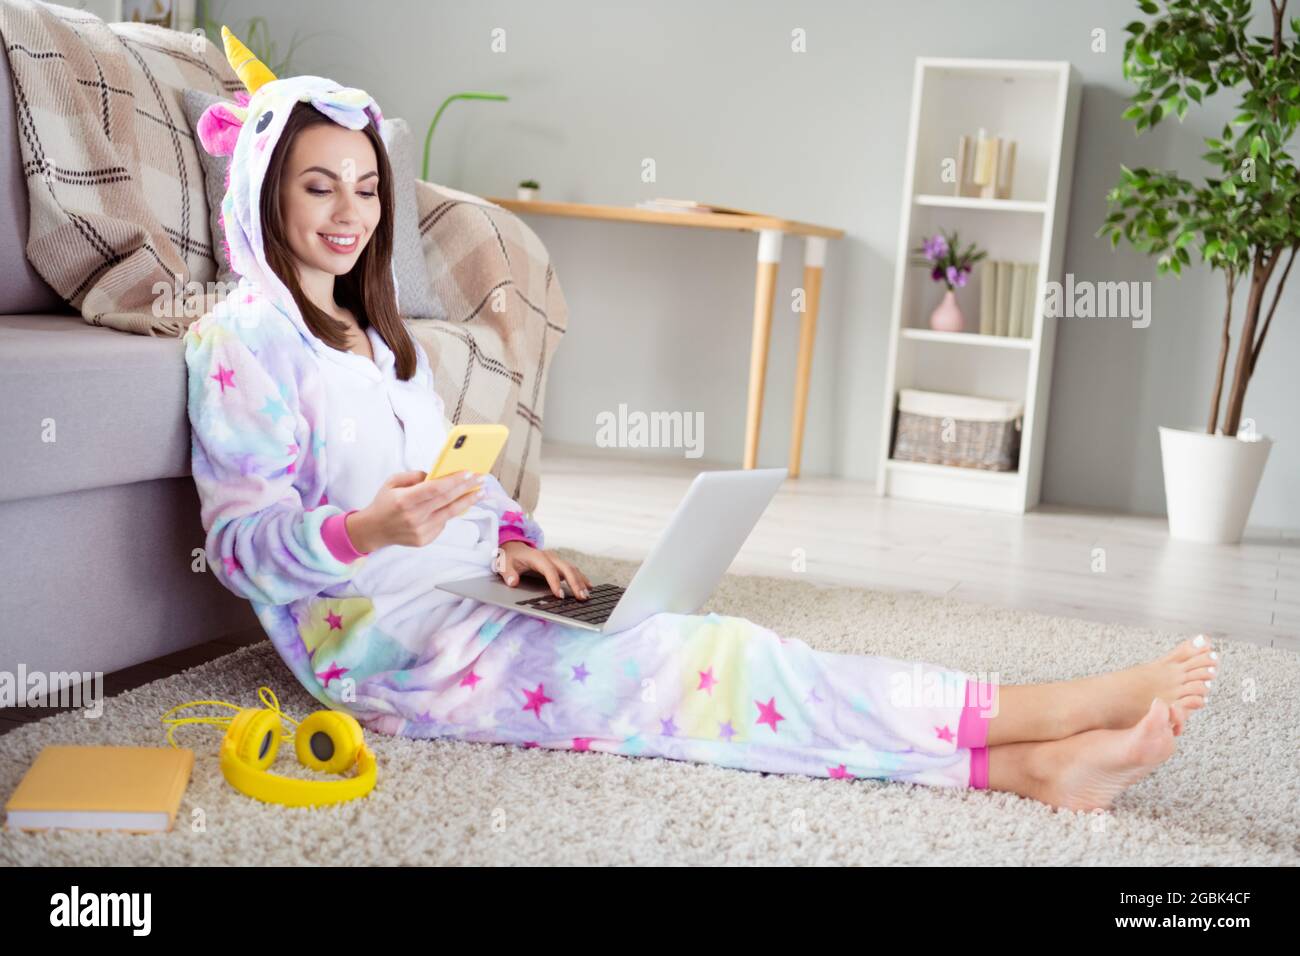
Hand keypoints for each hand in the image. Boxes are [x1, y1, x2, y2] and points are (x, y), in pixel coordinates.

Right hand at [347, 470, 482, 551]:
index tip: (469, 473)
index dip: (454, 481)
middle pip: (446, 501)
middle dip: (467, 488)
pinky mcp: (424, 540)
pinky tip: (459, 503)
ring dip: (467, 501)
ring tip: (480, 492)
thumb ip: (414, 476)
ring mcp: (420, 531)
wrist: (373, 530)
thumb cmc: (384, 502)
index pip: (435, 489)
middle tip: (481, 479)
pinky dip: (451, 512)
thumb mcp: (393, 482)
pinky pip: (442, 523)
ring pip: (449, 514)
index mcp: (404, 500)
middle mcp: (413, 517)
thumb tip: (436, 475)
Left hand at [497, 541, 591, 598]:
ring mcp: (556, 559)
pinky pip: (572, 570)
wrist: (513, 547)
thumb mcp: (504, 564)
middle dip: (575, 583)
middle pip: (566, 568)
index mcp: (537, 557)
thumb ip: (508, 573)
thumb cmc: (510, 557)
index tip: (559, 596)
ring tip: (587, 595)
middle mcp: (549, 556)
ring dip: (580, 582)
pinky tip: (589, 586)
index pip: (549, 570)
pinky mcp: (559, 563)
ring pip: (572, 569)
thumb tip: (513, 582)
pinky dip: (581, 577)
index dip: (555, 582)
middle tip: (581, 597)